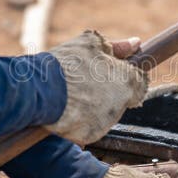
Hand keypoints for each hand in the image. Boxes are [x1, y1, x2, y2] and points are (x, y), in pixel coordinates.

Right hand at [46, 30, 147, 145]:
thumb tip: (137, 42)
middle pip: (122, 99)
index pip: (140, 83)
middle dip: (110, 91)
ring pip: (106, 113)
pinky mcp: (90, 135)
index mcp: (126, 81)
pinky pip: (90, 126)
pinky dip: (82, 118)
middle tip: (87, 82)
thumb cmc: (64, 65)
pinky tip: (69, 107)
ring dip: (96, 105)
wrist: (37, 90)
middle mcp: (120, 104)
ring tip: (75, 93)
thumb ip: (117, 46)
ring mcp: (105, 122)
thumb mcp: (90, 45)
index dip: (126, 77)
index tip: (112, 74)